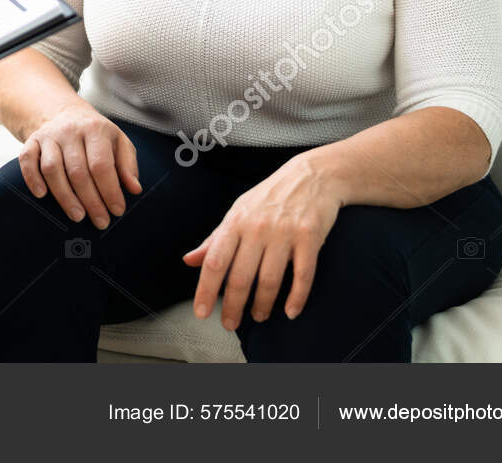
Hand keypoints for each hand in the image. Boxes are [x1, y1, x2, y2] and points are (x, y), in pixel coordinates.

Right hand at [19, 104, 140, 228]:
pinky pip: (27, 160)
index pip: (102, 165)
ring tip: (78, 216)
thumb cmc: (96, 136)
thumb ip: (128, 165)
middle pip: (77, 171)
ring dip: (65, 196)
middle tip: (101, 221)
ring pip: (52, 169)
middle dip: (91, 201)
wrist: (66, 114)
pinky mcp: (31, 141)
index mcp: (95, 129)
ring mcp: (48, 136)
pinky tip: (42, 195)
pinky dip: (32, 179)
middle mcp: (70, 131)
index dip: (110, 191)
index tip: (117, 211)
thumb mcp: (119, 142)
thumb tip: (135, 189)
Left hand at [184, 153, 341, 328]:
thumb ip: (214, 239)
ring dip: (262, 304)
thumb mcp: (237, 212)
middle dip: (233, 306)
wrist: (312, 176)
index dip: (206, 290)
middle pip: (241, 276)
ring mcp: (284, 233)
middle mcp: (257, 228)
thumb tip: (189, 261)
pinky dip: (296, 297)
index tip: (201, 312)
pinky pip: (303, 275)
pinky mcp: (310, 237)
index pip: (215, 261)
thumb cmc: (269, 197)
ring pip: (269, 279)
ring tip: (258, 317)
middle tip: (230, 324)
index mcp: (235, 222)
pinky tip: (290, 311)